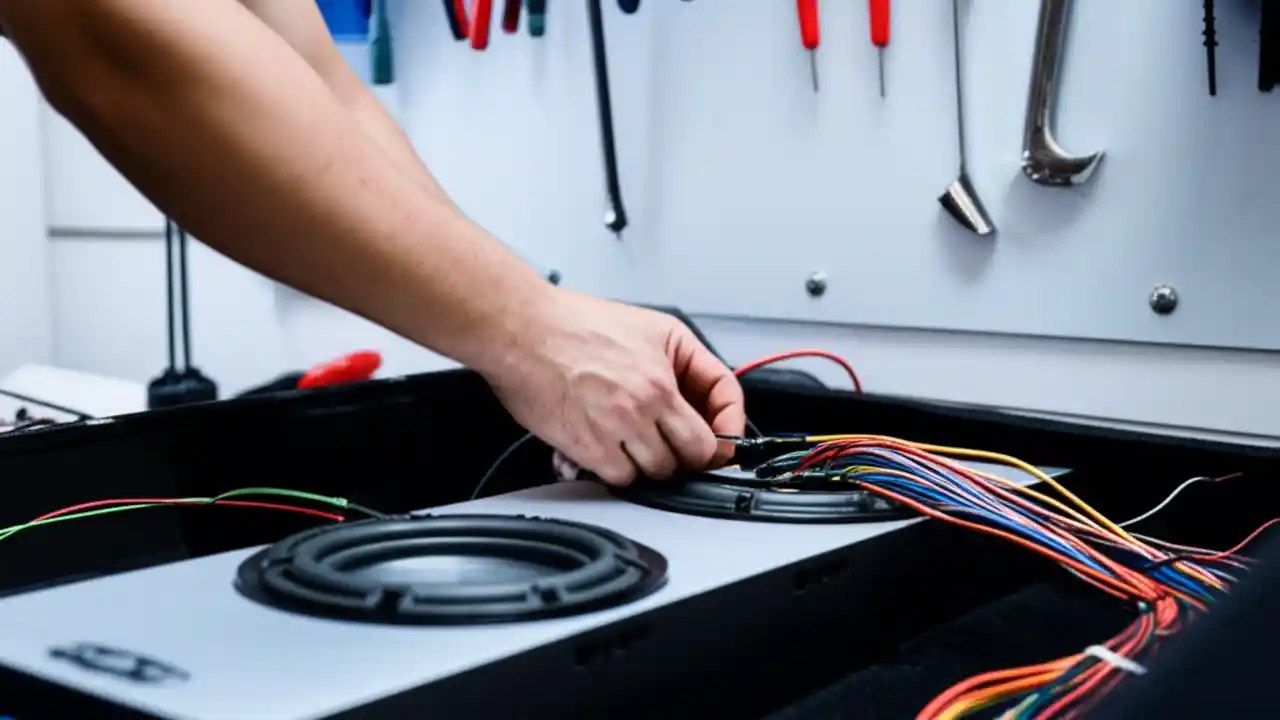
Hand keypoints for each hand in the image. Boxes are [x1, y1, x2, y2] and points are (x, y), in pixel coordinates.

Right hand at [481, 288, 745, 486]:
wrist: (521, 329)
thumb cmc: (574, 323)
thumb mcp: (652, 328)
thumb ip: (685, 364)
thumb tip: (703, 398)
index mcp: (663, 378)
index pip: (717, 429)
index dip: (725, 440)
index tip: (721, 445)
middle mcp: (644, 405)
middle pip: (692, 457)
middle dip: (688, 454)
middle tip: (676, 445)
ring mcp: (614, 429)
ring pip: (656, 472)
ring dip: (650, 462)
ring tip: (634, 440)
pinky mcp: (585, 447)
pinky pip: (619, 477)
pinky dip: (617, 469)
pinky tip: (607, 447)